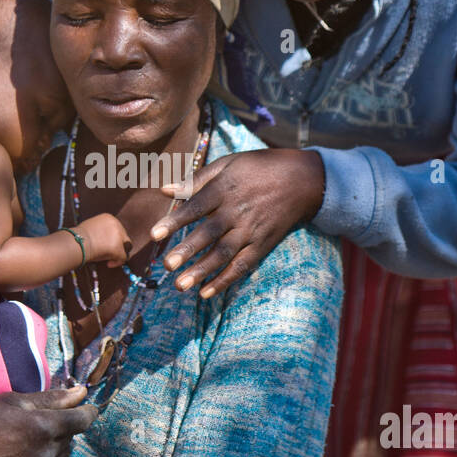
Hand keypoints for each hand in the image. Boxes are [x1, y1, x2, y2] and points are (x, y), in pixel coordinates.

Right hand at [0, 385, 98, 456]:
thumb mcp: (13, 400)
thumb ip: (51, 398)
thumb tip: (82, 392)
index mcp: (42, 427)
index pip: (82, 420)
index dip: (86, 411)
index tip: (85, 407)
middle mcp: (45, 454)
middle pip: (71, 437)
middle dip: (63, 426)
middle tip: (39, 418)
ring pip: (63, 456)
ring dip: (56, 445)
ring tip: (31, 437)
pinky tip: (33, 456)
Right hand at [77, 212, 132, 265]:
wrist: (76, 242)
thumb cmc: (79, 237)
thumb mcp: (91, 227)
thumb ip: (101, 231)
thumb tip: (104, 239)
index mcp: (109, 218)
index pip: (118, 229)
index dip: (113, 240)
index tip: (105, 246)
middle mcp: (117, 224)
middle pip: (124, 238)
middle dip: (117, 246)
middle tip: (108, 254)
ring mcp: (118, 237)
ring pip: (125, 248)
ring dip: (117, 254)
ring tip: (107, 259)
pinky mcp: (118, 248)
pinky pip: (123, 258)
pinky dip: (117, 262)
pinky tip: (108, 264)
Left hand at [149, 148, 324, 298]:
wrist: (301, 180)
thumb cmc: (257, 168)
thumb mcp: (227, 164)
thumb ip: (195, 179)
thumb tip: (163, 190)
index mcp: (224, 189)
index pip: (195, 207)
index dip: (174, 221)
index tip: (154, 235)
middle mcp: (237, 211)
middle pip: (209, 233)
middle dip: (187, 251)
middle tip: (167, 266)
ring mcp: (251, 230)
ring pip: (224, 253)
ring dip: (202, 271)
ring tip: (180, 286)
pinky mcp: (263, 244)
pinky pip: (243, 265)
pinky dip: (225, 280)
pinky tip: (206, 292)